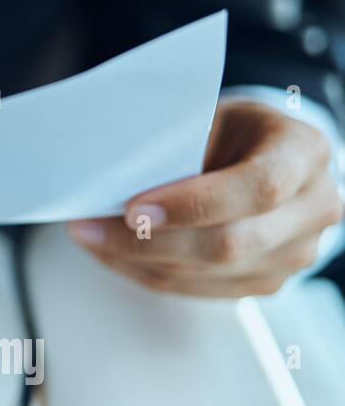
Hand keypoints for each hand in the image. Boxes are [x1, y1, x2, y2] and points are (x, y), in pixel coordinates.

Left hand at [68, 100, 343, 297]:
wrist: (266, 154)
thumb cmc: (233, 130)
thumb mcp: (212, 115)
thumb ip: (177, 145)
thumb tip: (111, 178)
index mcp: (304, 151)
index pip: (258, 187)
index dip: (193, 204)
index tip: (133, 209)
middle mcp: (315, 206)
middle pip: (232, 243)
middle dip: (151, 242)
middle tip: (91, 228)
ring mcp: (298, 251)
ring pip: (211, 274)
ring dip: (140, 261)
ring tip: (91, 237)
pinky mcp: (270, 281)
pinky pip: (202, 290)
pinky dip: (150, 273)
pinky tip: (114, 254)